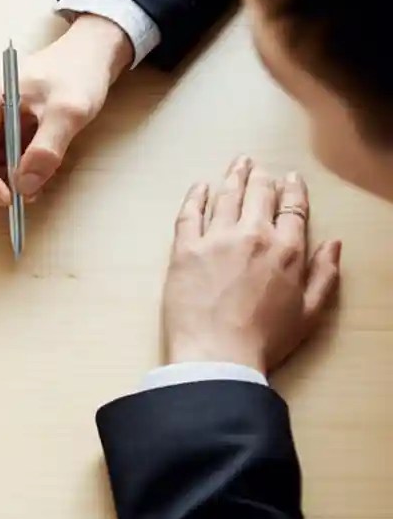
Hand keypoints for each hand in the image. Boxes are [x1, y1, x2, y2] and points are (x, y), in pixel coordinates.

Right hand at [0, 14, 133, 204]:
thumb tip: (24, 187)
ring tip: (42, 174)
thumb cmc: (77, 74)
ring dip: (10, 176)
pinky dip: (18, 167)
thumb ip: (46, 150)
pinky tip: (40, 162)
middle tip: (32, 192)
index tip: (9, 198)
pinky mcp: (0, 123)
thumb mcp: (68, 113)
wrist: (88, 56)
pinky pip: (0, 155)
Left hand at [163, 156, 342, 373]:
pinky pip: (189, 214)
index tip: (290, 178)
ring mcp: (215, 240)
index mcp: (286, 250)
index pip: (293, 208)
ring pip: (226, 197)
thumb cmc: (266, 340)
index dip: (292, 190)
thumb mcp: (310, 312)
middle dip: (261, 177)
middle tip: (258, 166)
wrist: (217, 355)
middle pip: (258, 195)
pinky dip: (196, 197)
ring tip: (237, 164)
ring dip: (233, 177)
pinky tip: (200, 187)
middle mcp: (252, 236)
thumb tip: (333, 243)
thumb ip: (325, 274)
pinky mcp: (184, 250)